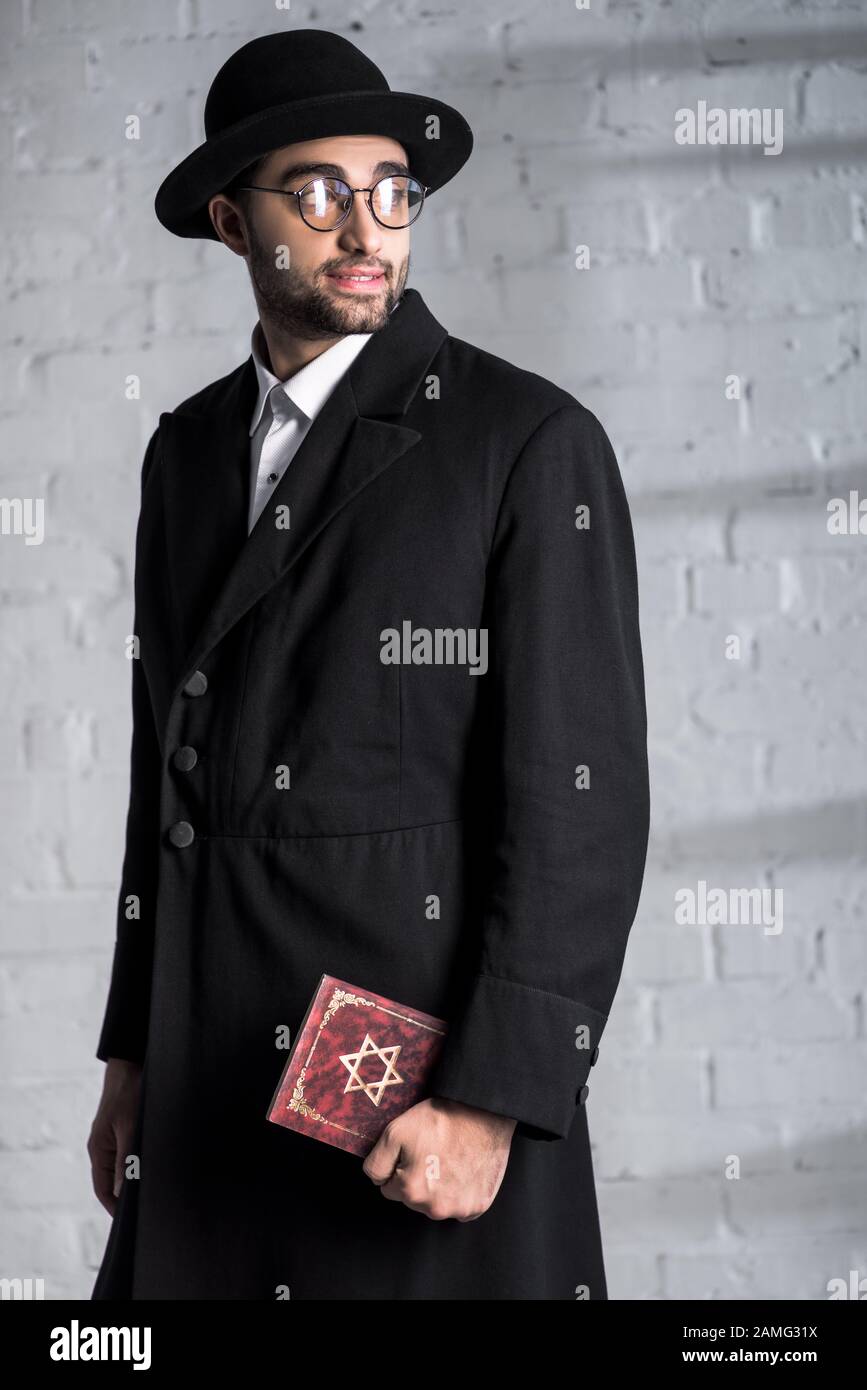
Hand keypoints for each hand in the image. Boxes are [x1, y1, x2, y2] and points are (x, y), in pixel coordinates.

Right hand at [87, 1058, 142, 1216]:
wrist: (131, 1064)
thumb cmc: (130, 1093)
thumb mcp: (130, 1127)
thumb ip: (126, 1160)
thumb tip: (123, 1192)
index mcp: (98, 1150)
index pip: (103, 1189)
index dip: (115, 1208)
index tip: (131, 1222)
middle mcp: (103, 1148)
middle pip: (111, 1182)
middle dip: (126, 1198)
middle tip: (147, 1211)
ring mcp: (113, 1139)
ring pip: (122, 1169)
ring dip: (134, 1181)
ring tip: (154, 1195)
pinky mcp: (124, 1131)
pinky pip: (129, 1156)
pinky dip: (139, 1166)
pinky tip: (155, 1170)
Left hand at [362, 1096, 516, 1220]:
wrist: (481, 1111)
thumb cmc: (440, 1119)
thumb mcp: (394, 1132)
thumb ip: (376, 1164)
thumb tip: (377, 1182)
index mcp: (411, 1192)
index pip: (390, 1189)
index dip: (400, 1168)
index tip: (414, 1152)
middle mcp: (436, 1208)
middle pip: (414, 1199)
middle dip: (419, 1179)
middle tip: (433, 1153)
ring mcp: (460, 1209)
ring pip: (437, 1204)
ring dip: (439, 1189)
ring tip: (449, 1159)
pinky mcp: (479, 1205)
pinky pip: (461, 1207)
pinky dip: (460, 1193)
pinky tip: (464, 1170)